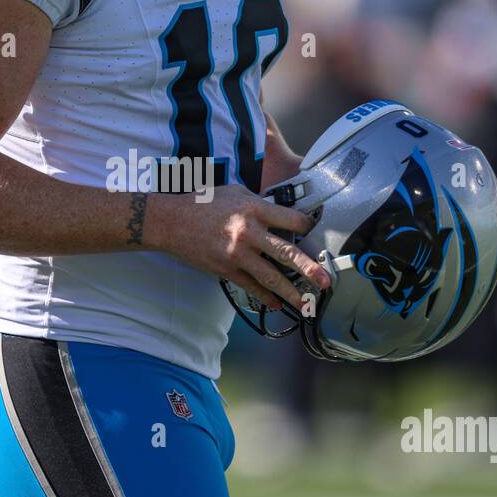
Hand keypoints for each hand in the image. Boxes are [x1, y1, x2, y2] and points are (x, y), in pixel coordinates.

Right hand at [145, 183, 331, 312]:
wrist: (171, 221)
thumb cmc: (202, 203)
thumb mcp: (235, 192)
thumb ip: (258, 204)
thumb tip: (278, 212)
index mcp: (254, 209)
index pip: (292, 220)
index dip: (308, 226)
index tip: (316, 232)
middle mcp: (249, 232)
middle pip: (286, 253)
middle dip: (309, 269)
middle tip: (326, 281)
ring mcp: (238, 254)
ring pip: (271, 277)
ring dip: (290, 292)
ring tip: (306, 303)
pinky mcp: (226, 269)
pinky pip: (250, 286)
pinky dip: (264, 296)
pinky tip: (275, 304)